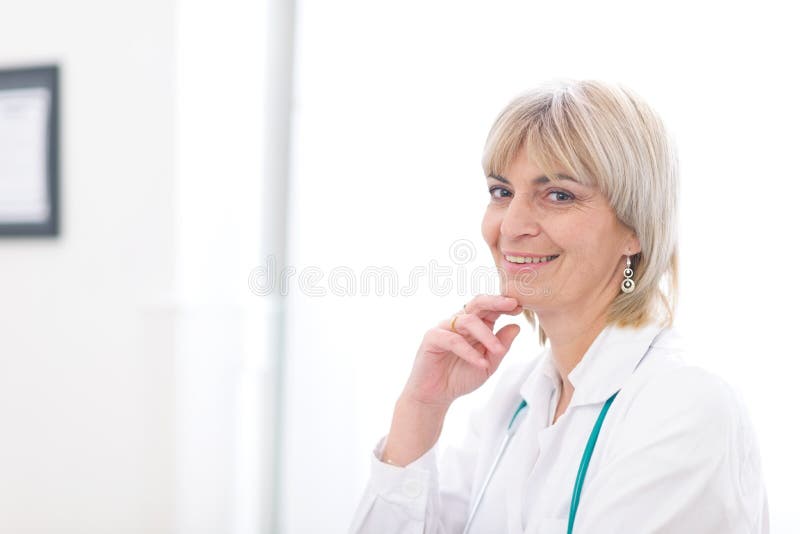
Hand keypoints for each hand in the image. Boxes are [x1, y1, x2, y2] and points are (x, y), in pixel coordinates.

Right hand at [401, 294, 522, 408]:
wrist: (436, 396)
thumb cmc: (460, 377)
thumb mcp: (488, 364)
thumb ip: (501, 347)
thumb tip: (517, 326)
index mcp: (474, 325)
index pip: (490, 308)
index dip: (504, 305)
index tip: (521, 306)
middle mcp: (459, 322)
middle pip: (477, 303)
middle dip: (496, 302)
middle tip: (513, 304)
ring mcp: (444, 328)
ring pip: (468, 321)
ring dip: (486, 335)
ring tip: (498, 351)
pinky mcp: (432, 338)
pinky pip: (453, 340)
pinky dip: (469, 352)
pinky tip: (480, 363)